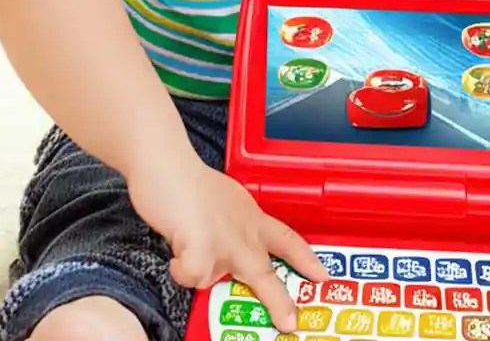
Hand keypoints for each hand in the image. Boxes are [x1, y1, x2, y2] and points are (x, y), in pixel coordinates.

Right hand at [129, 154, 329, 332]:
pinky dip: (179, 270)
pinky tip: (175, 252)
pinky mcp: (201, 251)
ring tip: (185, 251)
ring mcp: (224, 243)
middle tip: (290, 323)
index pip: (287, 240)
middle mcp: (243, 233)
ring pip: (215, 280)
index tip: (322, 275)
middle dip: (279, 303)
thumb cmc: (187, 180)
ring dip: (198, 273)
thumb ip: (233, 224)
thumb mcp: (225, 200)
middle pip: (266, 274)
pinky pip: (191, 277)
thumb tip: (225, 246)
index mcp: (252, 218)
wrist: (167, 165)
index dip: (306, 260)